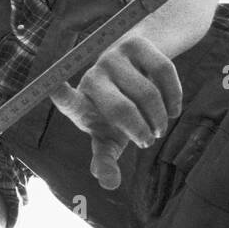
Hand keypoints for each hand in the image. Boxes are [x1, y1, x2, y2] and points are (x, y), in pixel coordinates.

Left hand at [50, 32, 181, 189]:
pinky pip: (164, 73)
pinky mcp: (136, 43)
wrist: (138, 66)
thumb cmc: (118, 112)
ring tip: (159, 126)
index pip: (68, 101)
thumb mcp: (109, 137)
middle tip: (149, 140)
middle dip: (140, 131)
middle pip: (120, 109)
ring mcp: (113, 57)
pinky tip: (172, 109)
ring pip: (147, 94)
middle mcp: (93, 77)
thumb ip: (105, 160)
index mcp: (81, 103)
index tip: (54, 87)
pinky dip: (174, 97)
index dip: (62, 95)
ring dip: (159, 118)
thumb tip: (108, 183)